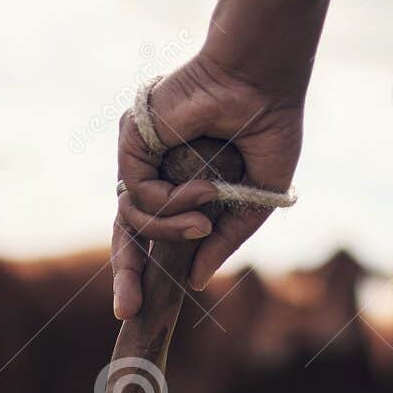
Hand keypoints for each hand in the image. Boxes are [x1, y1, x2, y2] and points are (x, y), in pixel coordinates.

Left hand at [111, 52, 303, 318]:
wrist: (261, 81)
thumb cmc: (267, 128)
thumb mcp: (255, 200)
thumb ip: (226, 239)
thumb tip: (197, 282)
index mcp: (180, 183)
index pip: (152, 232)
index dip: (145, 268)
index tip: (141, 307)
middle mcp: (155, 171)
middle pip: (126, 232)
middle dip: (126, 274)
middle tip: (127, 311)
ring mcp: (141, 155)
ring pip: (132, 219)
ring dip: (171, 229)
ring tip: (205, 218)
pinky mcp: (131, 138)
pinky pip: (137, 194)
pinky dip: (170, 203)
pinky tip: (203, 190)